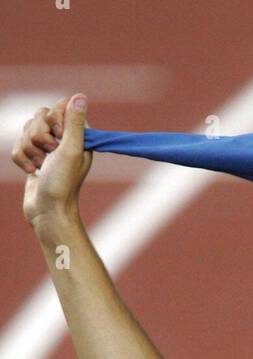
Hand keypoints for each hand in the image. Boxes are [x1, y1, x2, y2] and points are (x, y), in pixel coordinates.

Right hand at [11, 93, 92, 230]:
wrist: (48, 212)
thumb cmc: (62, 184)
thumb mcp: (71, 150)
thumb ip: (74, 123)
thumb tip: (81, 96)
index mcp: (78, 136)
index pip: (59, 107)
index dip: (53, 119)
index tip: (58, 136)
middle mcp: (63, 140)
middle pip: (39, 117)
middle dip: (38, 136)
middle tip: (49, 155)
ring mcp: (46, 150)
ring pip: (25, 130)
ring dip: (29, 150)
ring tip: (41, 166)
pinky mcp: (32, 158)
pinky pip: (17, 145)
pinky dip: (21, 159)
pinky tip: (31, 172)